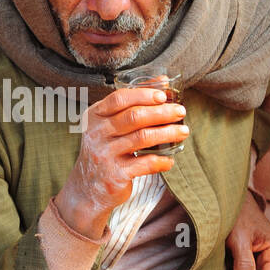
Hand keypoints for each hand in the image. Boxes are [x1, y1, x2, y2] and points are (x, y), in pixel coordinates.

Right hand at [53, 86, 187, 239]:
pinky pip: (145, 164)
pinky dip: (162, 161)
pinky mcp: (115, 175)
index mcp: (94, 116)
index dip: (143, 95)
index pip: (119, 99)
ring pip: (142, 138)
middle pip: (134, 117)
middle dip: (161, 112)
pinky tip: (170, 160)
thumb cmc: (104, 150)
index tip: (163, 95)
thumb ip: (132, 104)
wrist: (86, 188)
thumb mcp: (108, 125)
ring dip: (167, 133)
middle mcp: (96, 134)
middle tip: (181, 111)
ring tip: (183, 131)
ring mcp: (104, 155)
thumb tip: (162, 81)